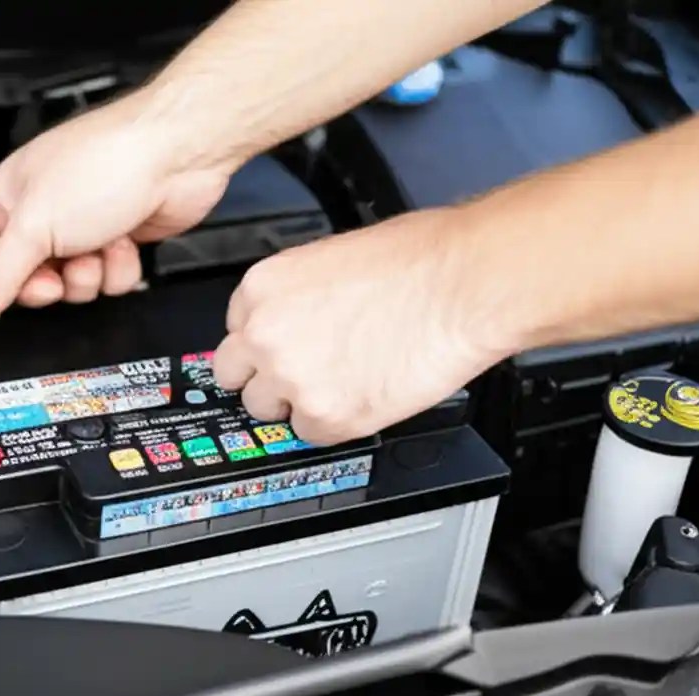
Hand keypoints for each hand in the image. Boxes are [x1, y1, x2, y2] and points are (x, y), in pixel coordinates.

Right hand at [0, 93, 233, 326]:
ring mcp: (80, 229)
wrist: (178, 155)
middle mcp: (40, 214)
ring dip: (85, 277)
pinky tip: (121, 241)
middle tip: (52, 277)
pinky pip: (104, 281)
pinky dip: (116, 269)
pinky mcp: (114, 242)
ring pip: (67, 286)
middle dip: (40, 287)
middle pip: (19, 279)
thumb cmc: (106, 161)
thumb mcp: (35, 226)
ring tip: (95, 248)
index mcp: (6, 198)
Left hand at [212, 209, 509, 444]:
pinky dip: (336, 421)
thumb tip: (296, 318)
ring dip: (297, 402)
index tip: (283, 348)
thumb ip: (297, 296)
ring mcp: (291, 379)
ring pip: (267, 409)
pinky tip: (364, 393)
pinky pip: (311, 433)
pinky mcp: (326, 416)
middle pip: (235, 375)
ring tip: (342, 380)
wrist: (462, 285)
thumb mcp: (331, 259)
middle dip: (265, 376)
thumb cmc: (417, 261)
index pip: (235, 330)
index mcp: (262, 288)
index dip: (265, 342)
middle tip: (304, 372)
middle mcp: (264, 334)